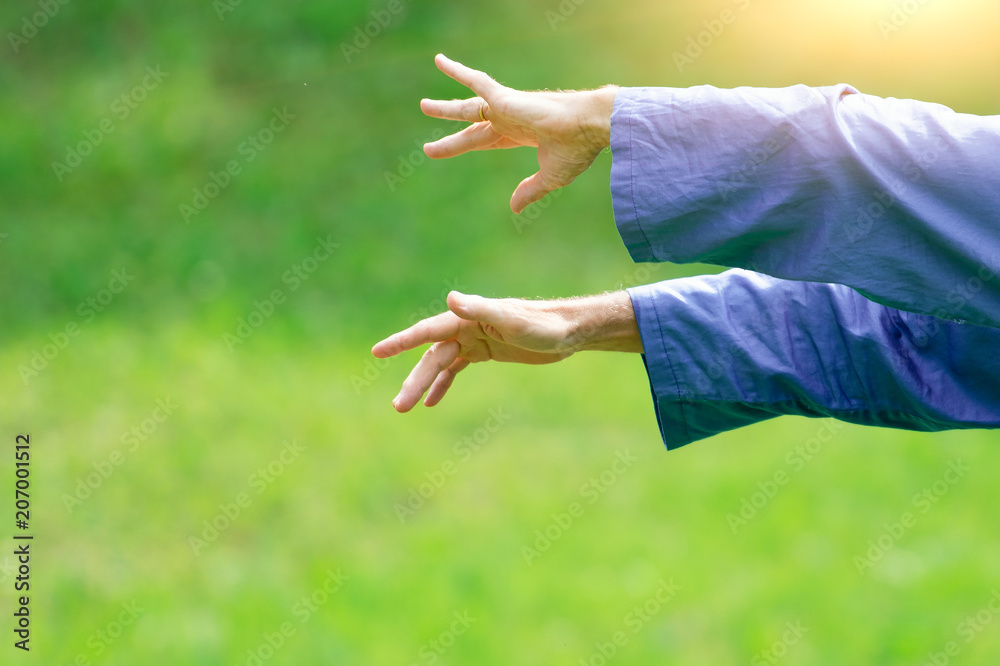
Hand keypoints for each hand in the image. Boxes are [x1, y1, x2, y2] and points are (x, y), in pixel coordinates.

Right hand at [372, 291, 641, 411]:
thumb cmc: (544, 325)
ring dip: (423, 384)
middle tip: (398, 407)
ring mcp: (475, 340)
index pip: (427, 331)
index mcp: (467, 318)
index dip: (401, 341)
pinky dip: (443, 384)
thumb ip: (481, 309)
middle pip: (432, 356)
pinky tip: (432, 402)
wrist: (570, 331)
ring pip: (441, 364)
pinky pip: (457, 369)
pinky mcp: (486, 352)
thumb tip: (451, 299)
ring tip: (405, 408)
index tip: (377, 352)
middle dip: (413, 380)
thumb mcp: (513, 319)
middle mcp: (466, 327)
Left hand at [421, 54, 618, 213]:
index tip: (452, 154)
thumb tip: (513, 208)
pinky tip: (439, 62)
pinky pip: (476, 83)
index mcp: (519, 134)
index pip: (486, 140)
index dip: (467, 146)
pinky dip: (459, 72)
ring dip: (445, 109)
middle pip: (472, 129)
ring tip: (423, 106)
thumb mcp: (550, 177)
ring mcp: (506, 108)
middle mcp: (509, 119)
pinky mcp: (504, 99)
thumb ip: (530, 190)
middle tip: (427, 148)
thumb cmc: (577, 150)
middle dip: (451, 139)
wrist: (590, 128)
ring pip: (467, 108)